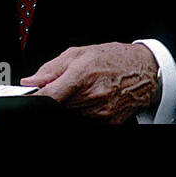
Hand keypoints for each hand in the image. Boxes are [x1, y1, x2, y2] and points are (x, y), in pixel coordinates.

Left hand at [21, 42, 159, 122]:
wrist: (145, 71)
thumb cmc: (114, 58)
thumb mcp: (80, 53)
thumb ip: (52, 68)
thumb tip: (31, 81)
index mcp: (82, 75)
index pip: (50, 96)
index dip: (36, 99)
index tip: (29, 98)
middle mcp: (92, 96)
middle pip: (59, 106)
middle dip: (57, 98)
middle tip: (64, 87)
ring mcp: (101, 113)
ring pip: (72, 114)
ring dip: (71, 104)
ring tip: (83, 90)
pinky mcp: (110, 123)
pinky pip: (88, 120)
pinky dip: (85, 111)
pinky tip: (93, 99)